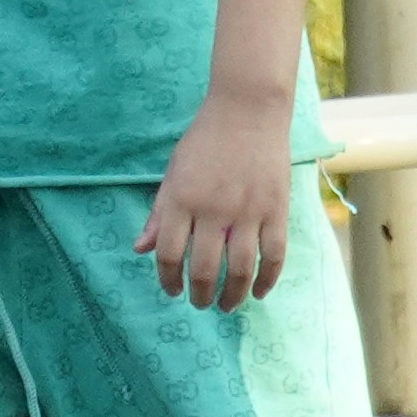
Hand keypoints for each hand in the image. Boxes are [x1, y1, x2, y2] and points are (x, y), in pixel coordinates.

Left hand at [140, 92, 293, 312]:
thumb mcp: (174, 172)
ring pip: (239, 269)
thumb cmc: (205, 140)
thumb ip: (159, 213)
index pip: (169, 253)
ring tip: (226, 305)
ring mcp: (248, 211)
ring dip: (232, 295)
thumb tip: (140, 250)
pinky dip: (267, 279)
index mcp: (182, 199)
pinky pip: (274, 255)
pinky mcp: (276, 210)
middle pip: (203, 268)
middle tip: (199, 303)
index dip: (167, 279)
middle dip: (199, 294)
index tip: (172, 290)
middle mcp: (213, 209)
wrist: (248, 110)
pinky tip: (258, 291)